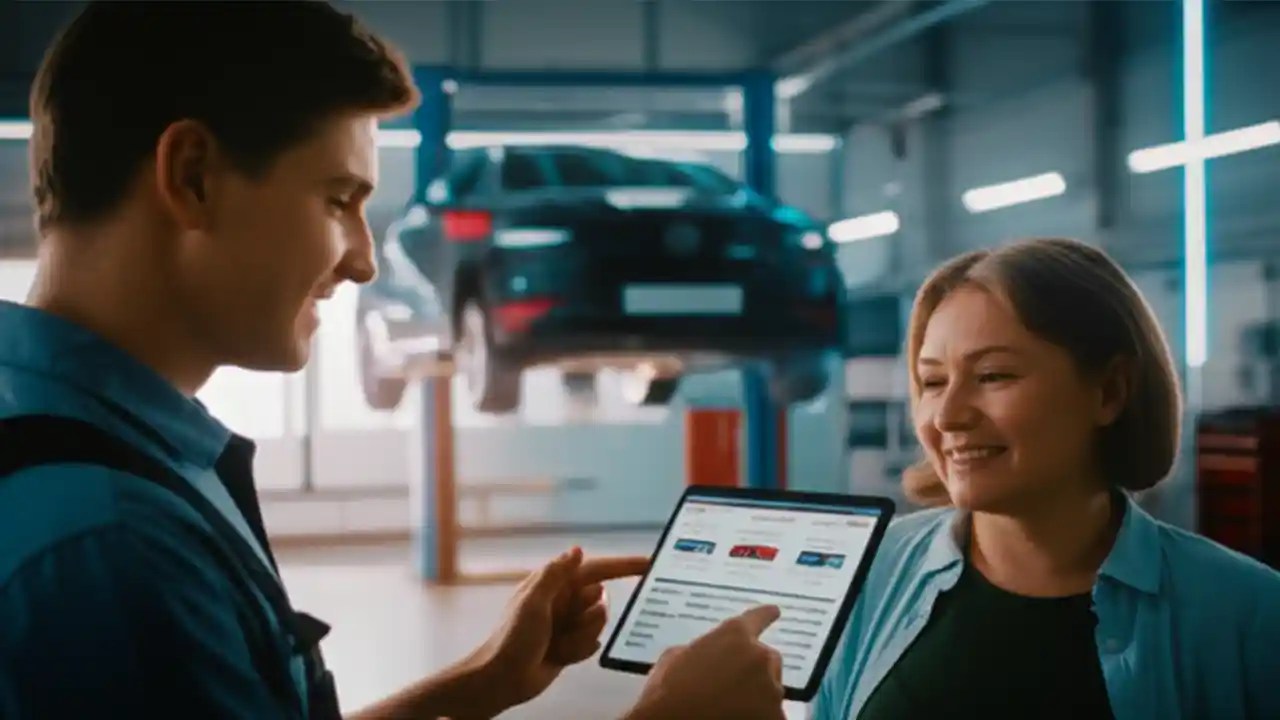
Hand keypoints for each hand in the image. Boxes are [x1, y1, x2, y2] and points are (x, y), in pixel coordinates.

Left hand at [462, 547, 647, 716]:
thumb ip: (556, 574)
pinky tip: (560, 655)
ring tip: (559, 645)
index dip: (623, 566)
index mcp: (554, 584)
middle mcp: (564, 600)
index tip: (649, 564)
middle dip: (588, 616)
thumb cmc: (514, 637)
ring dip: (581, 637)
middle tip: (564, 626)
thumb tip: (578, 550)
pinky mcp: (571, 644)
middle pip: (600, 600)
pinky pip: (592, 644)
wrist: (502, 679)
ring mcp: (568, 623)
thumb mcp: (533, 601)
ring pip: (598, 625)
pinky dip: (578, 651)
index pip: (597, 569)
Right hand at [624, 605, 785, 719]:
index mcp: (734, 636)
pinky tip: (737, 717)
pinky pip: (772, 713)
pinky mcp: (776, 717)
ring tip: (731, 704)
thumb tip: (708, 655)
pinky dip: (759, 715)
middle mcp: (758, 657)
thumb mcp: (675, 658)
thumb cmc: (667, 692)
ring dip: (757, 692)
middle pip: (768, 658)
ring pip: (771, 688)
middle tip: (733, 683)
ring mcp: (770, 689)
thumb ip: (702, 649)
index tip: (774, 611)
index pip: (757, 619)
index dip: (765, 615)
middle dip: (755, 667)